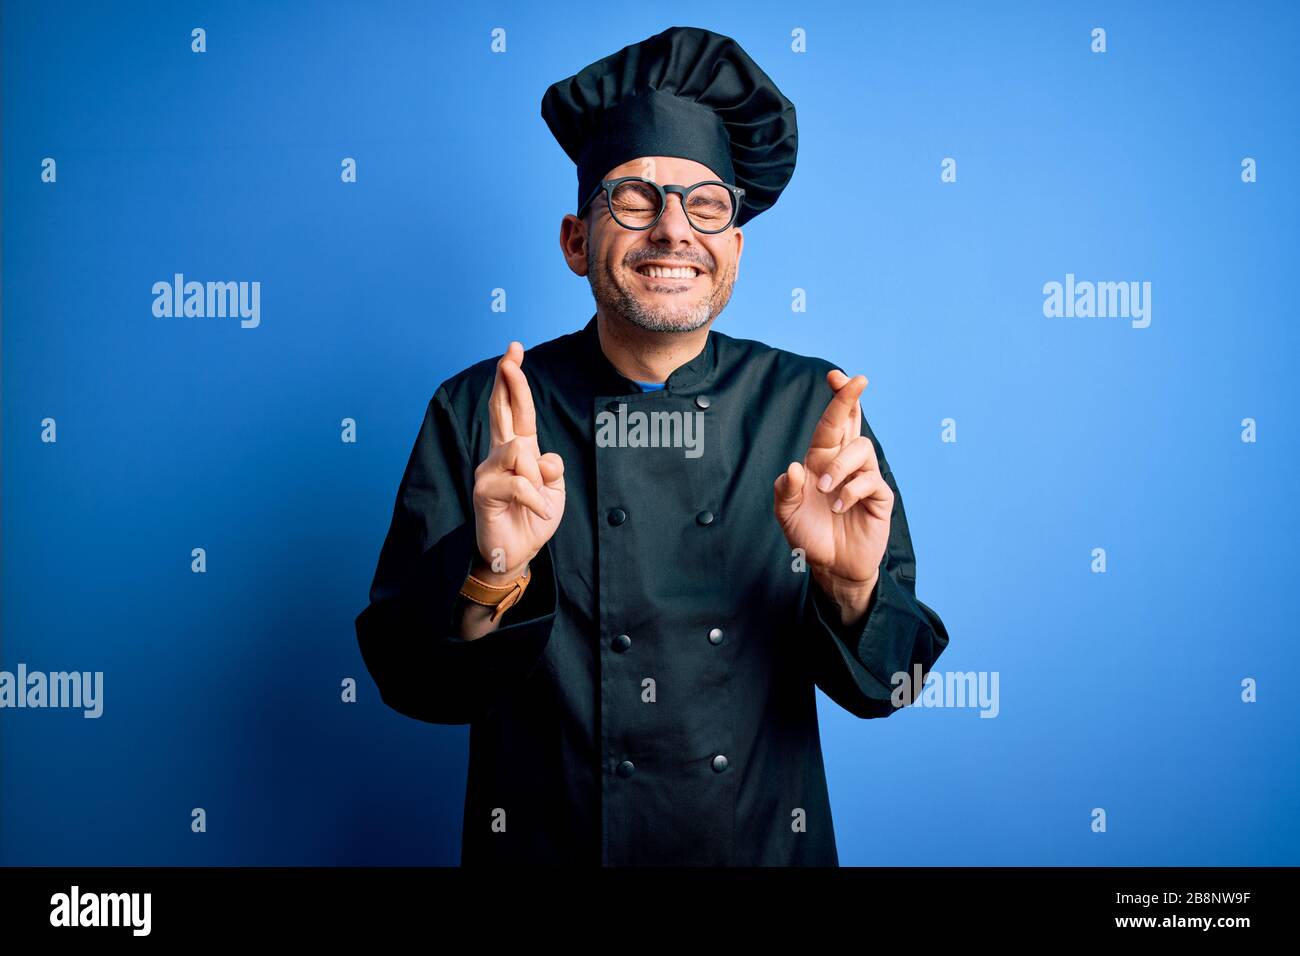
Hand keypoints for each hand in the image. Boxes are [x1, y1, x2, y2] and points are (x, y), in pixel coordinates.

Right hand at [471, 341, 565, 585]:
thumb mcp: (555, 491)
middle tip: (510, 353)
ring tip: (537, 499)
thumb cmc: (533, 519)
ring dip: (537, 478)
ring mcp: (488, 470)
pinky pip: (520, 483)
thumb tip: (541, 457)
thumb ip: (552, 469)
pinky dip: (536, 500)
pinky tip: (538, 512)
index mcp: (520, 449)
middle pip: (501, 409)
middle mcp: (500, 454)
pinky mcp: (484, 491)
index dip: (515, 381)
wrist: (517, 553)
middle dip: (508, 380)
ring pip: (519, 450)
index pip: (516, 409)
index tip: (514, 352)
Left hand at [773, 369, 892, 623]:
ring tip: (826, 492)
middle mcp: (844, 464)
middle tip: (855, 381)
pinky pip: (870, 480)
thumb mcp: (786, 514)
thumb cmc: (809, 534)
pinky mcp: (878, 497)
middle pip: (852, 423)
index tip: (836, 376)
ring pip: (861, 449)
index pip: (831, 424)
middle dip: (852, 399)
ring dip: (840, 467)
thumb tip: (793, 467)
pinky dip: (851, 492)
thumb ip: (784, 490)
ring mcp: (863, 478)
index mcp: (821, 460)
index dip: (836, 399)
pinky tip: (841, 508)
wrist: (831, 566)